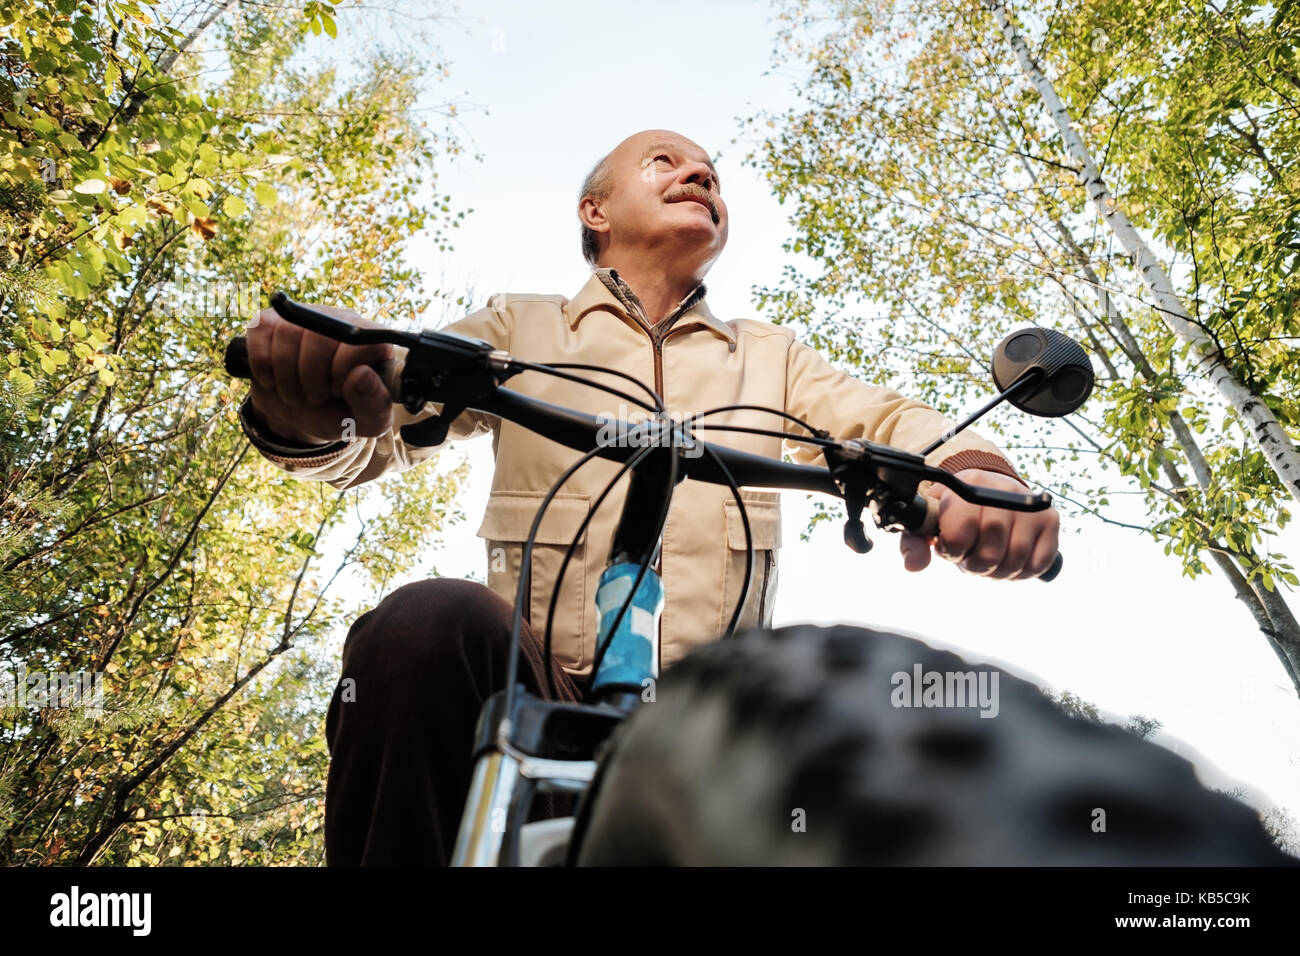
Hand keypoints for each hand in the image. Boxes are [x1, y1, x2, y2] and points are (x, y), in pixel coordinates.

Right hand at [243, 303, 393, 445]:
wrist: (301, 413)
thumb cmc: (339, 413)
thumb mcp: (365, 421)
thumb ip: (373, 404)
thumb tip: (361, 374)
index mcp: (371, 342)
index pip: (359, 341)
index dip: (342, 371)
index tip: (337, 391)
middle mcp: (340, 320)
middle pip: (318, 336)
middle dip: (311, 378)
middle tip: (315, 396)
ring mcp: (305, 316)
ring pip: (287, 332)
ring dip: (286, 376)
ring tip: (297, 392)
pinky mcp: (272, 321)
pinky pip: (260, 331)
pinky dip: (262, 365)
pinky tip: (273, 380)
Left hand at [899, 468, 1058, 579]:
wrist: (992, 493)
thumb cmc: (957, 514)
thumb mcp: (931, 523)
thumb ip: (915, 543)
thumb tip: (913, 565)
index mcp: (969, 484)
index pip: (960, 530)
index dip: (952, 549)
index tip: (951, 547)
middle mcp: (1004, 490)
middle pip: (989, 553)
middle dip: (974, 565)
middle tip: (971, 556)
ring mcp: (1031, 506)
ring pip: (1014, 561)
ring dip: (997, 572)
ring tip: (988, 557)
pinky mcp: (1050, 520)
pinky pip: (1037, 565)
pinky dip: (1020, 572)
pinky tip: (1009, 558)